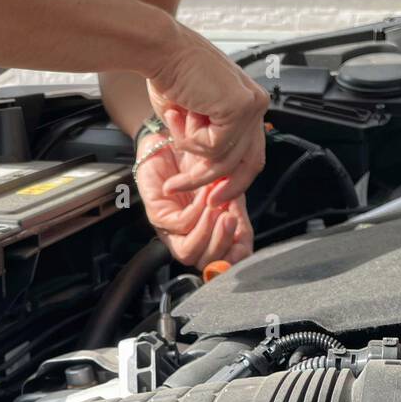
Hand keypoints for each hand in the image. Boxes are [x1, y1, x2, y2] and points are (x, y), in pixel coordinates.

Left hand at [135, 133, 252, 268]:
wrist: (176, 138)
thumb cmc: (202, 164)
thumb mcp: (228, 190)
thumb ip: (237, 214)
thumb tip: (242, 238)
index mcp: (208, 234)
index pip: (221, 262)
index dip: (233, 260)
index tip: (242, 247)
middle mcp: (188, 236)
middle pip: (203, 263)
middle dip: (221, 245)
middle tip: (230, 219)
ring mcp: (170, 230)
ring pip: (188, 253)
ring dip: (207, 231)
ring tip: (216, 206)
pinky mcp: (158, 215)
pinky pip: (181, 225)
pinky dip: (197, 210)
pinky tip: (204, 193)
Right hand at [147, 24, 268, 205]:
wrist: (160, 51)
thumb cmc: (170, 77)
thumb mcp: (191, 122)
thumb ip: (207, 145)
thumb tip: (209, 177)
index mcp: (247, 105)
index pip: (251, 155)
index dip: (233, 181)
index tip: (213, 197)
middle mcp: (256, 105)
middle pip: (248, 164)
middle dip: (219, 185)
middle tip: (197, 196)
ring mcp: (252, 106)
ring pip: (226, 160)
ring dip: (192, 153)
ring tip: (173, 127)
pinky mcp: (242, 107)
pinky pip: (215, 148)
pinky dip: (190, 139)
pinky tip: (182, 113)